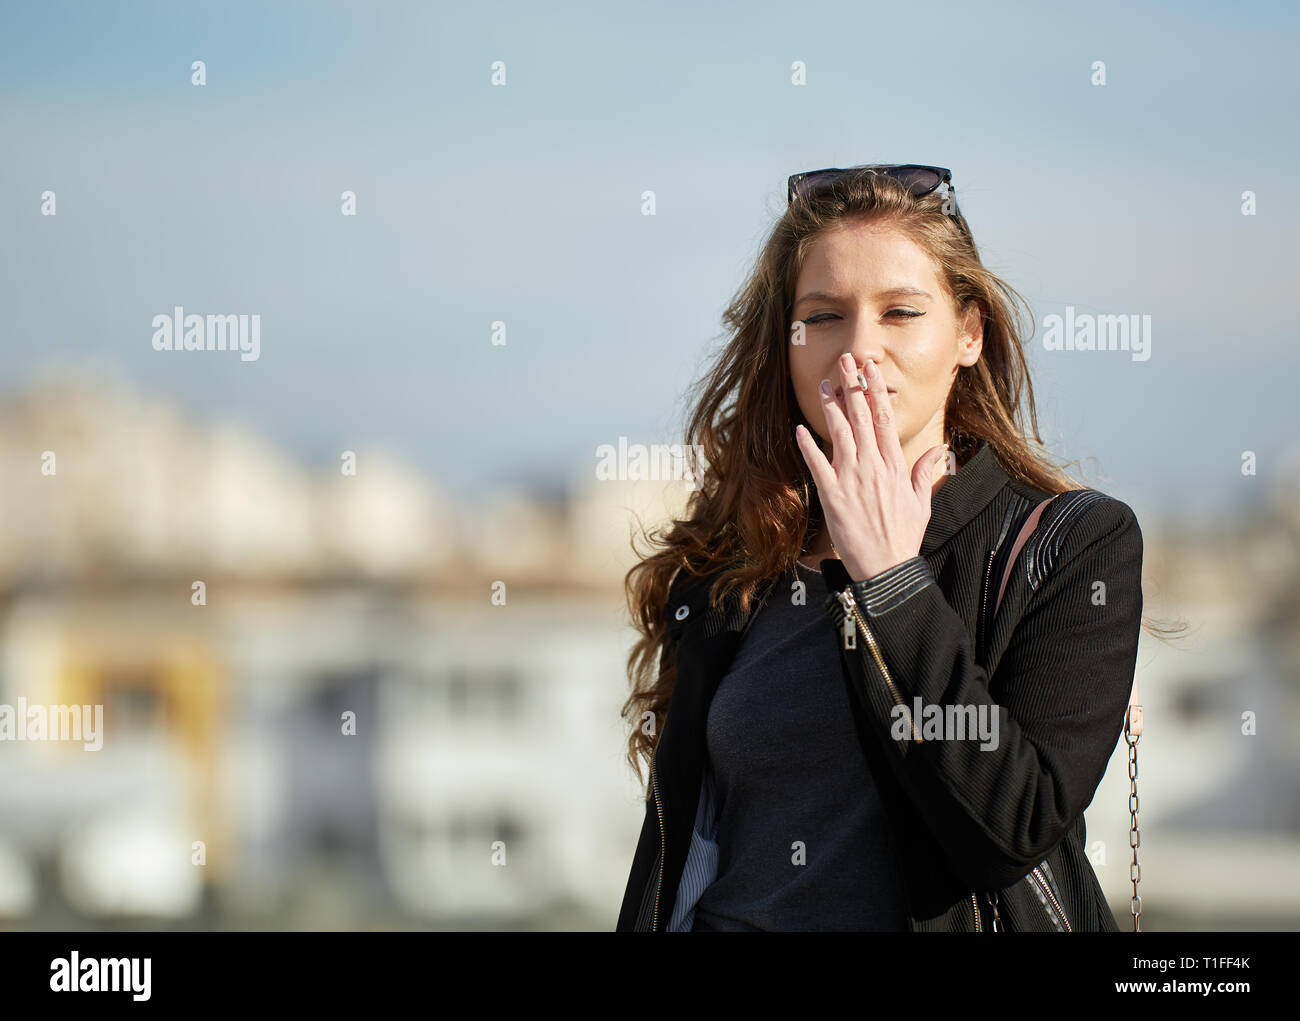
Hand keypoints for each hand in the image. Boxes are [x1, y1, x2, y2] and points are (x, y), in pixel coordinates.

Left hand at [794, 352, 947, 582]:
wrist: (886, 567)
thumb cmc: (903, 537)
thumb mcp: (921, 502)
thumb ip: (924, 472)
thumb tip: (939, 451)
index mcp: (895, 466)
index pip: (884, 420)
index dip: (876, 393)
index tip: (870, 372)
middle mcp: (874, 467)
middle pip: (862, 418)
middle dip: (853, 387)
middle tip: (845, 362)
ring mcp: (852, 480)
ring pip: (840, 434)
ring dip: (831, 408)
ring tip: (823, 385)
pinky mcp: (832, 495)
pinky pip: (818, 465)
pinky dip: (809, 446)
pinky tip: (800, 429)